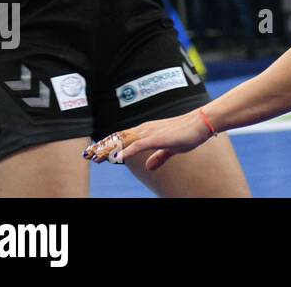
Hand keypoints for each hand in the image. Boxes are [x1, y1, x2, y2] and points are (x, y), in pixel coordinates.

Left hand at [84, 109, 213, 170]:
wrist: (202, 123)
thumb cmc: (188, 133)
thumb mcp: (171, 148)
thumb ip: (159, 156)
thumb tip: (149, 167)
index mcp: (146, 131)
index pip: (122, 137)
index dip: (108, 145)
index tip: (96, 152)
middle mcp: (144, 130)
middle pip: (118, 138)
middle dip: (103, 147)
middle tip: (88, 155)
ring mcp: (150, 133)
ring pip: (124, 141)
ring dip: (109, 149)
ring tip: (96, 157)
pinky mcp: (157, 138)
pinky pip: (138, 145)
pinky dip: (127, 151)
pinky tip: (118, 158)